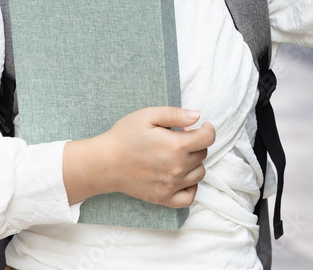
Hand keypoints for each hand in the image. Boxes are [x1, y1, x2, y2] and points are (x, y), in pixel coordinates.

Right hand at [63, 107, 215, 207]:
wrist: (103, 163)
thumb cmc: (124, 136)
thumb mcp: (148, 115)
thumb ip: (176, 114)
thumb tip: (198, 116)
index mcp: (176, 146)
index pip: (209, 138)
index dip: (207, 129)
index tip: (199, 126)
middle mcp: (177, 168)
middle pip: (203, 154)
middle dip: (196, 143)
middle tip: (179, 138)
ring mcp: (171, 185)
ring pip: (199, 173)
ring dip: (194, 163)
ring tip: (177, 155)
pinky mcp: (163, 198)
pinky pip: (189, 197)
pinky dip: (191, 187)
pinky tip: (182, 177)